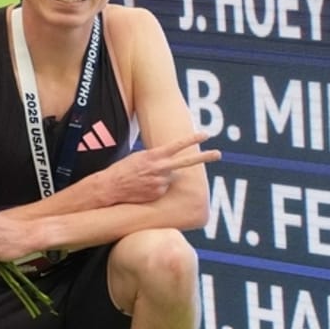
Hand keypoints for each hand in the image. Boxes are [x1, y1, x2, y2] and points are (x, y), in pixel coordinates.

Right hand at [97, 132, 221, 204]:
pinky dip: (156, 187)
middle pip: (187, 162)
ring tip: (144, 179)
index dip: (192, 139)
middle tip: (218, 153)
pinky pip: (163, 189)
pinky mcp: (159, 193)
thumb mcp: (140, 157)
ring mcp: (161, 181)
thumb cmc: (124, 169)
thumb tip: (173, 165)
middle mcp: (160, 168)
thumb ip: (158, 158)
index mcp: (155, 155)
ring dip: (161, 177)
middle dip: (204, 157)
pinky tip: (144, 187)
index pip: (177, 145)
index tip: (206, 135)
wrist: (110, 187)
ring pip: (170, 177)